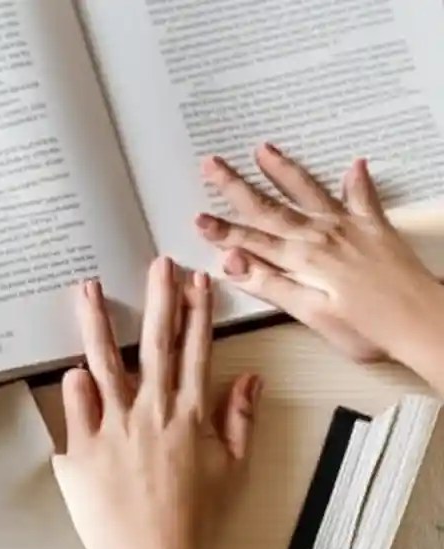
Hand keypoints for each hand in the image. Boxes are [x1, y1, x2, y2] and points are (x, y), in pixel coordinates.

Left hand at [52, 258, 259, 548]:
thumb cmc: (193, 519)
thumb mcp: (231, 468)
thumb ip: (240, 420)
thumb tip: (251, 379)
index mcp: (190, 416)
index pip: (196, 352)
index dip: (197, 313)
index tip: (196, 280)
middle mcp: (153, 413)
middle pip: (156, 344)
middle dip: (158, 299)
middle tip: (157, 263)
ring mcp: (115, 428)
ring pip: (105, 362)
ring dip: (97, 321)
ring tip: (87, 288)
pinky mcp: (83, 448)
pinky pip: (76, 407)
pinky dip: (74, 385)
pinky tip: (71, 364)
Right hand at [196, 145, 443, 363]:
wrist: (425, 323)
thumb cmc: (370, 328)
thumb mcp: (312, 314)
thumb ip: (272, 284)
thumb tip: (233, 263)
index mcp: (303, 259)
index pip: (250, 239)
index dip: (221, 230)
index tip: (198, 218)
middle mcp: (322, 236)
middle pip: (270, 207)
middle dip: (236, 185)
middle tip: (212, 164)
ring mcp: (349, 228)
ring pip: (308, 192)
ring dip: (283, 170)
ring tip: (263, 150)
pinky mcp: (376, 229)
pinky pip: (364, 197)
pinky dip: (357, 181)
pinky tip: (353, 165)